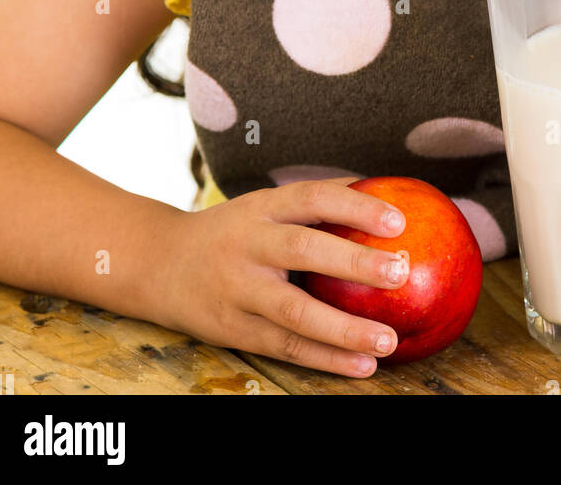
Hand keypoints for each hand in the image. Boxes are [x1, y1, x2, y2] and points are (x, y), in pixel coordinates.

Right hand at [156, 177, 409, 376]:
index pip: (311, 198)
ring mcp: (239, 290)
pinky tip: (361, 365)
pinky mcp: (234, 330)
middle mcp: (249, 245)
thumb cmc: (231, 232)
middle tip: (401, 273)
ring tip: (388, 340)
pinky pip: (285, 346)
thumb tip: (385, 194)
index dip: (354, 206)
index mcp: (261, 208)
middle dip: (355, 263)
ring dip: (345, 329)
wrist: (159, 264)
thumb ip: (314, 205)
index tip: (397, 221)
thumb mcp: (262, 207)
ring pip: (294, 312)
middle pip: (304, 251)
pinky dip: (325, 359)